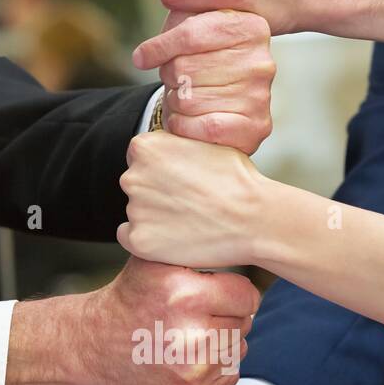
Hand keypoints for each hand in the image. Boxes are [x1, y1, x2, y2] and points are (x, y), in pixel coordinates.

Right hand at [5, 256, 259, 384]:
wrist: (97, 345)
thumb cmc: (133, 296)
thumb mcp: (155, 261)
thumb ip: (198, 248)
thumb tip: (247, 240)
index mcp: (182, 294)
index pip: (247, 295)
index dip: (234, 293)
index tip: (217, 294)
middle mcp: (189, 334)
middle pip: (245, 322)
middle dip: (227, 316)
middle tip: (197, 315)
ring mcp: (192, 369)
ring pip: (239, 347)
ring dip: (223, 340)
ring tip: (191, 334)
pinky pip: (230, 373)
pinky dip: (216, 366)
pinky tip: (189, 357)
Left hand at [117, 129, 271, 269]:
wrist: (253, 219)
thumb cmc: (237, 181)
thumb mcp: (205, 143)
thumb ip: (176, 145)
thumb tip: (168, 153)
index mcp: (145, 147)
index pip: (141, 158)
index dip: (163, 169)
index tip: (182, 180)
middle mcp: (133, 176)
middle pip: (137, 184)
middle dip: (157, 192)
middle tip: (189, 202)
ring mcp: (134, 210)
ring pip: (138, 212)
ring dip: (156, 217)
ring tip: (191, 220)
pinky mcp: (140, 241)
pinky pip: (131, 238)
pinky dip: (148, 240)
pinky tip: (175, 237)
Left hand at [135, 8, 275, 155]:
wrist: (223, 107)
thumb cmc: (202, 62)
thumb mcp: (191, 27)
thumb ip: (177, 15)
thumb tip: (156, 26)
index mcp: (250, 27)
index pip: (190, 33)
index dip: (160, 47)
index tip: (141, 57)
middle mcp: (261, 61)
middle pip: (185, 67)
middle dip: (170, 76)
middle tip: (177, 82)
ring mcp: (261, 96)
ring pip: (188, 99)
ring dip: (175, 102)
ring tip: (186, 99)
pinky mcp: (255, 127)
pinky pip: (201, 127)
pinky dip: (183, 125)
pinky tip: (188, 120)